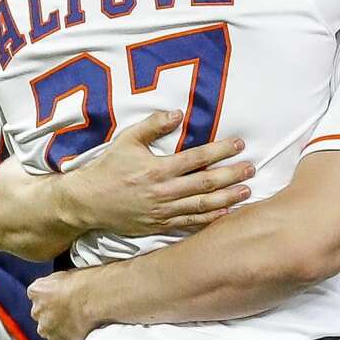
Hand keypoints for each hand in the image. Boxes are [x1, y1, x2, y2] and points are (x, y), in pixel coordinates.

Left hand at [28, 268, 106, 339]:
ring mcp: (45, 328)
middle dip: (53, 315)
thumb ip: (54, 285)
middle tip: (71, 312)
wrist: (95, 300)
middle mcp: (37, 310)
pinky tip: (80, 332)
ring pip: (49, 330)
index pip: (37, 297)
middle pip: (42, 315)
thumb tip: (60, 288)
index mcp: (36, 291)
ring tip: (78, 322)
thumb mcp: (64, 275)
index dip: (50, 299)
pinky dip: (67, 339)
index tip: (61, 299)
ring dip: (59, 328)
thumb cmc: (85, 284)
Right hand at [67, 110, 253, 236]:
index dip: (220, 150)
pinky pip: (190, 223)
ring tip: (247, 190)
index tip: (238, 144)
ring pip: (202, 205)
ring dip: (227, 198)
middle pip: (206, 183)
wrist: (88, 202)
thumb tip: (178, 114)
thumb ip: (152, 125)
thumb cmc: (108, 168)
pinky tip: (225, 212)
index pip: (197, 158)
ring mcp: (163, 211)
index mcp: (157, 169)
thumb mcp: (127, 140)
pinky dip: (209, 218)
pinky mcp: (160, 225)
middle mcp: (164, 192)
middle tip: (251, 168)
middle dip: (231, 175)